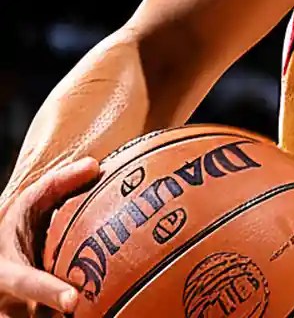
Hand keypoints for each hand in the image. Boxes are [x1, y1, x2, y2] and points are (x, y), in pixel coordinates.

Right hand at [0, 158, 99, 316]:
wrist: (0, 258)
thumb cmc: (17, 230)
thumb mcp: (29, 205)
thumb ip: (57, 186)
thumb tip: (96, 166)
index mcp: (4, 270)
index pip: (23, 282)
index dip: (46, 292)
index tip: (72, 300)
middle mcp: (7, 300)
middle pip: (31, 317)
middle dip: (55, 316)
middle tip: (85, 311)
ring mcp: (17, 315)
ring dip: (76, 317)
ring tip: (105, 312)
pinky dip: (84, 315)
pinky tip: (106, 310)